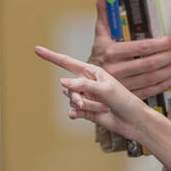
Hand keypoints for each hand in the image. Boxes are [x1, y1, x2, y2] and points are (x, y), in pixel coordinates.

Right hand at [34, 45, 154, 140]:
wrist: (132, 121)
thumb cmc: (125, 100)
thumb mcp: (105, 89)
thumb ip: (83, 85)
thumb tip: (63, 82)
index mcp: (91, 72)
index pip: (67, 62)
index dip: (51, 56)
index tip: (37, 49)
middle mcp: (86, 83)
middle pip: (68, 87)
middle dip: (76, 96)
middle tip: (85, 103)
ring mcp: (85, 97)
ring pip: (72, 100)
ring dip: (85, 106)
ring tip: (100, 108)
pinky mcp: (85, 111)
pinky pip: (73, 110)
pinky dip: (75, 113)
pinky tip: (76, 116)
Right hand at [89, 0, 170, 99]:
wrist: (86, 81)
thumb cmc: (97, 54)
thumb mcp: (100, 33)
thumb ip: (103, 10)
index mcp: (111, 52)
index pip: (142, 47)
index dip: (159, 44)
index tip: (170, 40)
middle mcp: (115, 70)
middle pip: (149, 63)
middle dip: (168, 57)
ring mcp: (121, 84)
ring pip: (151, 78)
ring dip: (168, 70)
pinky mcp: (126, 95)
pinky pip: (149, 91)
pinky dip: (163, 85)